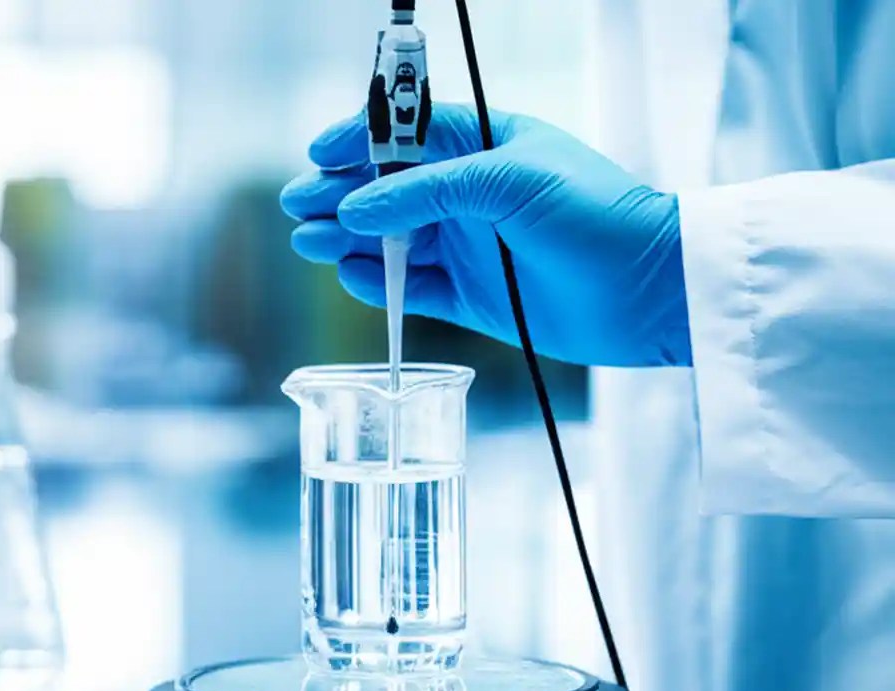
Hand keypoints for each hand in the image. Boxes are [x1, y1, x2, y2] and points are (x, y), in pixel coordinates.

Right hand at [279, 104, 689, 366]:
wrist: (649, 291)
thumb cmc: (595, 215)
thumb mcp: (508, 181)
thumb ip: (429, 191)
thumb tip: (357, 207)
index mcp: (482, 144)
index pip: (405, 134)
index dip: (358, 140)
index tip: (320, 154)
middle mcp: (467, 193)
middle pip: (385, 188)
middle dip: (340, 193)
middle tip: (302, 206)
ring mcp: (466, 245)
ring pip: (390, 238)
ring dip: (348, 239)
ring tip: (313, 243)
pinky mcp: (469, 295)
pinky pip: (409, 287)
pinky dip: (379, 283)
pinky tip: (352, 276)